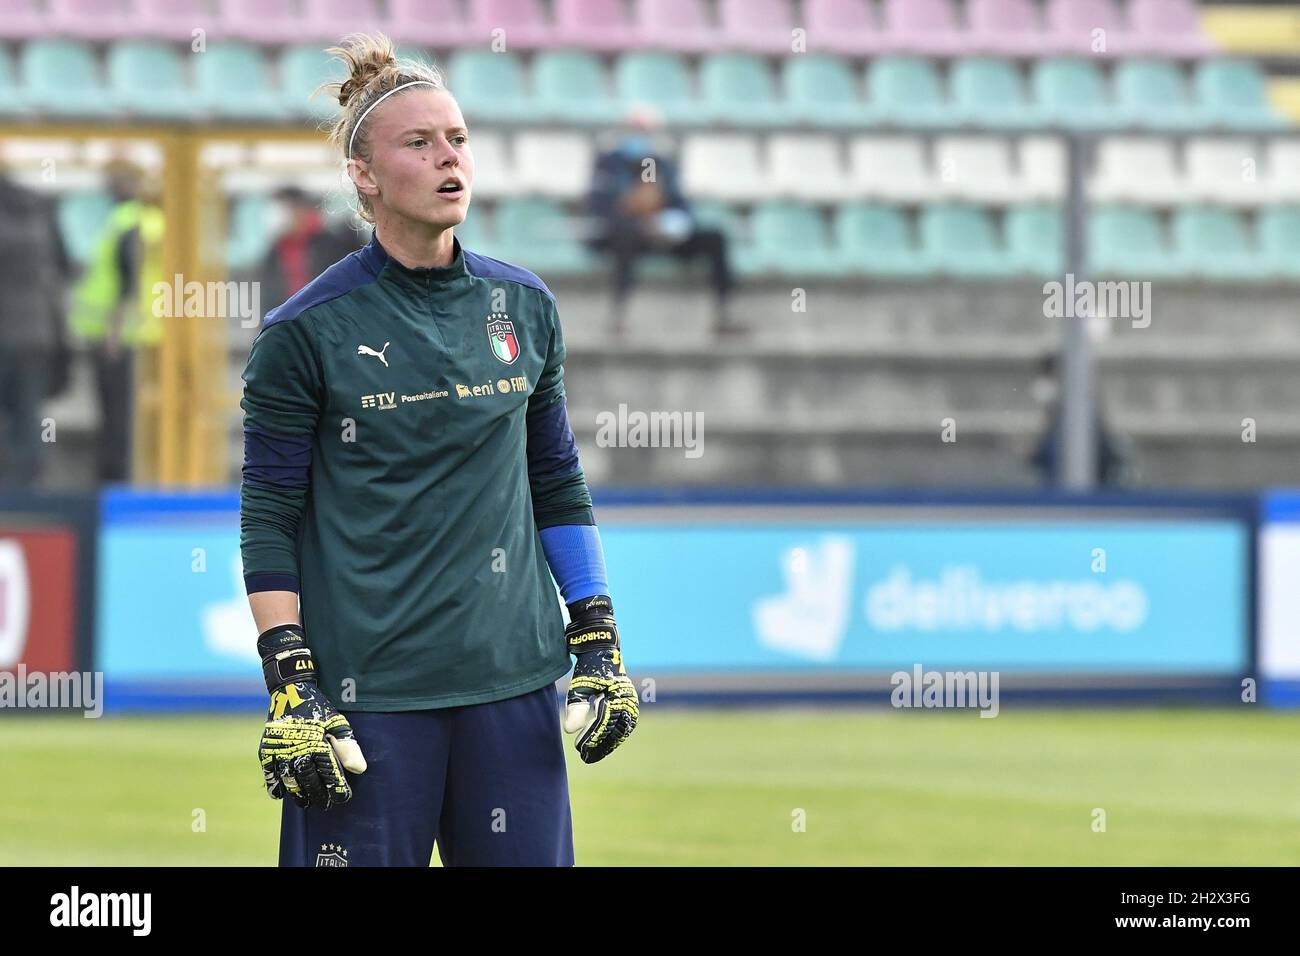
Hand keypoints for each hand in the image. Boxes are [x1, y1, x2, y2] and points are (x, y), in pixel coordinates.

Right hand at [259, 680, 365, 809]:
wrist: (291, 691)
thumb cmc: (318, 709)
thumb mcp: (337, 723)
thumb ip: (347, 746)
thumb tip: (359, 770)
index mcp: (318, 743)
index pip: (330, 773)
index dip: (337, 788)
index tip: (343, 798)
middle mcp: (298, 750)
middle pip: (309, 781)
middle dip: (318, 795)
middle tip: (325, 804)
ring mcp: (281, 750)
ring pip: (289, 780)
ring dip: (297, 793)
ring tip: (305, 803)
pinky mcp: (267, 749)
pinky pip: (269, 772)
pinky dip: (273, 784)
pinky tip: (279, 794)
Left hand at [562, 596, 637, 763]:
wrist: (602, 651)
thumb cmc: (589, 668)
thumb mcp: (580, 686)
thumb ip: (576, 708)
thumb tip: (569, 731)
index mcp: (616, 695)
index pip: (604, 724)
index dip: (593, 738)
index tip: (581, 749)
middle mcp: (627, 700)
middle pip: (616, 731)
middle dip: (601, 746)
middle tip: (585, 757)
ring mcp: (630, 702)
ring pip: (622, 730)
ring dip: (609, 743)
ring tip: (593, 754)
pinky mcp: (629, 703)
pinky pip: (624, 725)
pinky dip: (614, 735)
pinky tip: (603, 744)